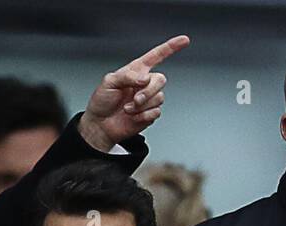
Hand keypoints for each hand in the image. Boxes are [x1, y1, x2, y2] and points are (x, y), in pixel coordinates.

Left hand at [77, 35, 189, 151]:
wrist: (101, 125)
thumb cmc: (102, 101)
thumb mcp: (109, 81)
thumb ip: (127, 76)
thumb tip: (145, 79)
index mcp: (136, 71)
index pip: (156, 56)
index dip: (171, 47)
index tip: (184, 40)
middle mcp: (145, 84)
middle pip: (160, 80)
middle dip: (148, 91)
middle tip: (134, 99)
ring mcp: (148, 99)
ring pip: (159, 98)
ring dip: (142, 106)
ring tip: (128, 109)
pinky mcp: (149, 113)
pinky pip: (156, 112)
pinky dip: (143, 116)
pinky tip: (133, 117)